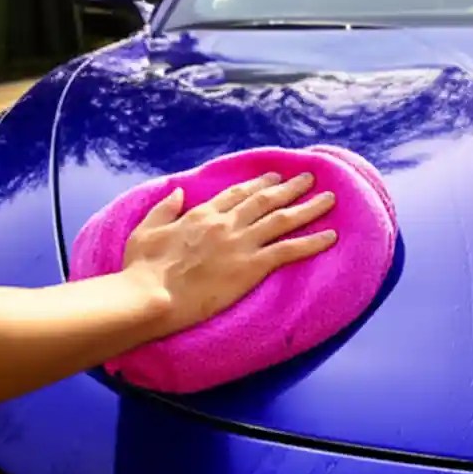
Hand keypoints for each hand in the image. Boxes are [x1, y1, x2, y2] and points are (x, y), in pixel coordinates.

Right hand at [120, 172, 336, 339]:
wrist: (150, 295)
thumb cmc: (141, 268)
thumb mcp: (146, 230)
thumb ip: (165, 209)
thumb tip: (178, 193)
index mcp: (202, 214)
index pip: (237, 194)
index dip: (259, 184)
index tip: (274, 178)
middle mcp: (226, 223)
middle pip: (266, 200)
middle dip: (290, 188)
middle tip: (310, 178)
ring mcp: (240, 244)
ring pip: (283, 219)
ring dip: (309, 207)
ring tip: (330, 198)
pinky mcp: (250, 267)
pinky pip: (288, 250)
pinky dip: (312, 242)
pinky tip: (331, 236)